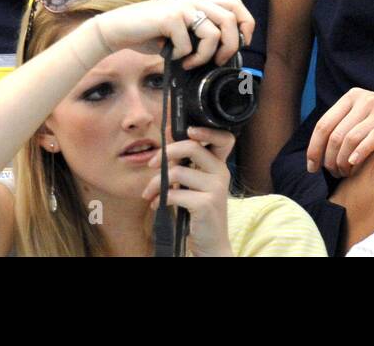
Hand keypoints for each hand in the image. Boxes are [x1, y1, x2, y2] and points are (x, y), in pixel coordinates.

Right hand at [86, 0, 253, 68]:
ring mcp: (182, 6)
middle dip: (230, 46)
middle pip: (230, 19)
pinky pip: (187, 44)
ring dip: (205, 55)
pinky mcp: (170, 16)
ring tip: (190, 62)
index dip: (246, 24)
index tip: (242, 44)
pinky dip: (181, 56)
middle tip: (218, 61)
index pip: (235, 4)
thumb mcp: (180, 31)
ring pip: (213, 33)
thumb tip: (221, 54)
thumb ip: (198, 35)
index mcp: (198, 1)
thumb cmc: (149, 33)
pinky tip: (169, 55)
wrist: (118, 28)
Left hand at [141, 126, 234, 256]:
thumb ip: (186, 164)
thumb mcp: (195, 184)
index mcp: (219, 165)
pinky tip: (156, 204)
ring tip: (148, 192)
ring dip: (155, 182)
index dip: (207, 130)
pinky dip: (160, 198)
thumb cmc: (199, 211)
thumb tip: (166, 138)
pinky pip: (174, 193)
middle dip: (165, 152)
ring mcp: (216, 188)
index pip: (224, 139)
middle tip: (151, 163)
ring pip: (177, 171)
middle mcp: (222, 173)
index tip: (187, 130)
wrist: (211, 243)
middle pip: (192, 147)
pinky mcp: (206, 204)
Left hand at [307, 89, 373, 177]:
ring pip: (350, 139)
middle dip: (329, 159)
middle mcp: (364, 100)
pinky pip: (371, 139)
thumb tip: (320, 150)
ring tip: (345, 174)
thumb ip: (346, 123)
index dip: (314, 148)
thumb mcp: (367, 112)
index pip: (324, 124)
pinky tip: (355, 165)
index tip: (312, 167)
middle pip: (335, 135)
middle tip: (333, 174)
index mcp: (352, 97)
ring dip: (343, 162)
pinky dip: (359, 154)